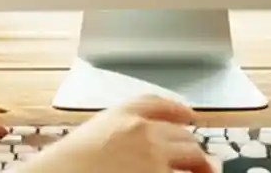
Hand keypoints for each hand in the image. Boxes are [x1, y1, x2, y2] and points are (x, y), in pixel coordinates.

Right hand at [22, 96, 215, 172]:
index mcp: (121, 115)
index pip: (158, 105)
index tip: (188, 115)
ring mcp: (155, 159)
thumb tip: (128, 151)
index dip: (176, 109)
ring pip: (194, 157)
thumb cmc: (60, 166)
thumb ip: (112, 136)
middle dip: (192, 146)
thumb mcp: (87, 138)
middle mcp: (144, 132)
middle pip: (181, 133)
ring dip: (203, 166)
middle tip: (200, 158)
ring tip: (209, 172)